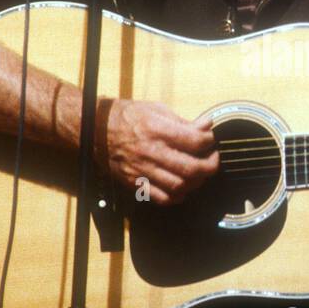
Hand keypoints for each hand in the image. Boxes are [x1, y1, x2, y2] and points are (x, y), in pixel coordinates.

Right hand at [99, 98, 218, 204]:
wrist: (95, 129)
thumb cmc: (127, 116)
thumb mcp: (155, 109)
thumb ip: (182, 121)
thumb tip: (206, 125)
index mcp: (156, 129)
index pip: (194, 141)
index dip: (209, 142)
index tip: (210, 140)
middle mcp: (150, 151)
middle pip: (190, 168)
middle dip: (210, 166)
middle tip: (213, 161)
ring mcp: (141, 169)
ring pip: (179, 186)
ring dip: (196, 183)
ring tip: (199, 174)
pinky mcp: (134, 182)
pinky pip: (161, 198)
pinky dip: (177, 196)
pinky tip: (182, 187)